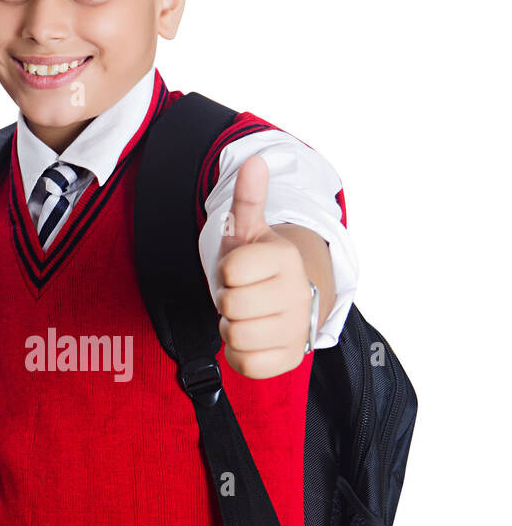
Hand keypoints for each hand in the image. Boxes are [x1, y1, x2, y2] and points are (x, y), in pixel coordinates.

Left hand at [216, 154, 312, 378]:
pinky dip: (241, 355)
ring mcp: (298, 328)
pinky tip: (252, 338)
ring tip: (247, 317)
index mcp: (285, 259)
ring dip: (232, 329)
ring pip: (237, 337)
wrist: (289, 302)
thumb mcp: (248, 231)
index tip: (239, 272)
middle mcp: (298, 294)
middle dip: (227, 303)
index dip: (225, 274)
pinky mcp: (292, 358)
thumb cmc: (259, 265)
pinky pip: (248, 364)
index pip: (230, 272)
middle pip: (230, 308)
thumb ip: (247, 199)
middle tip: (241, 296)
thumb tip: (254, 161)